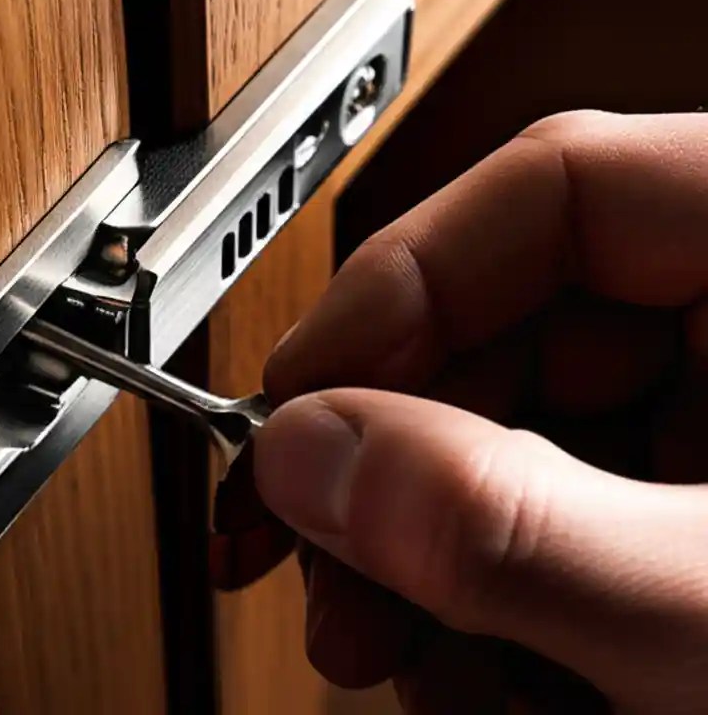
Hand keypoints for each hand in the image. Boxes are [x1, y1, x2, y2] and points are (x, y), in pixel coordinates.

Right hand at [254, 111, 707, 713]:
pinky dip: (499, 610)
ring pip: (523, 449)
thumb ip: (509, 526)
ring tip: (403, 660)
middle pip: (517, 337)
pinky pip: (566, 531)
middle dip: (397, 472)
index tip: (293, 408)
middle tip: (324, 569)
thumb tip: (313, 455)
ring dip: (435, 564)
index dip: (393, 296)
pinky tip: (480, 678)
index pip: (556, 194)